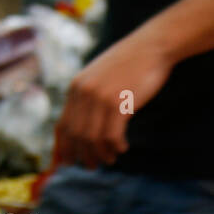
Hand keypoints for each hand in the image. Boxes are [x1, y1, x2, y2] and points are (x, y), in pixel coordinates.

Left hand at [54, 34, 173, 168]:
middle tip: (92, 166)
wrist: (151, 47)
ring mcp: (100, 97)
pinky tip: (123, 148)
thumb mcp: (100, 77)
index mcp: (76, 87)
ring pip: (93, 138)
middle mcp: (83, 92)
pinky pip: (112, 135)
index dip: (64, 147)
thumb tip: (86, 123)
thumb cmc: (130, 63)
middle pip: (77, 135)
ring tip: (110, 160)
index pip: (63, 124)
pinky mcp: (119, 103)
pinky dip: (116, 146)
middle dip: (83, 155)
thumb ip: (90, 95)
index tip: (69, 162)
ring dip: (101, 154)